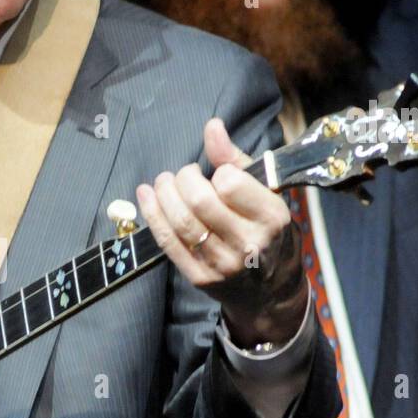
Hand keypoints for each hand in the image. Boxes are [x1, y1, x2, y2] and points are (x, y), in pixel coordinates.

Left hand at [136, 117, 307, 346]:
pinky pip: (168, 242)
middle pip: (199, 201)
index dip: (217, 173)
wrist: (270, 291)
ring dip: (164, 194)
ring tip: (164, 182)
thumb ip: (236, 160)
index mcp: (271, 218)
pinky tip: (146, 196)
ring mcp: (222, 264)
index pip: (230, 184)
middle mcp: (248, 244)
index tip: (217, 176)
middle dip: (184, 179)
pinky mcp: (200, 277)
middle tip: (184, 174)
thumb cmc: (267, 232)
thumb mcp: (265, 195)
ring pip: (180, 221)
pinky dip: (152, 214)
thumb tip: (212, 126)